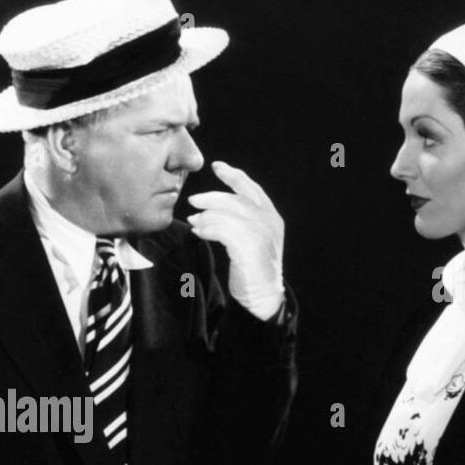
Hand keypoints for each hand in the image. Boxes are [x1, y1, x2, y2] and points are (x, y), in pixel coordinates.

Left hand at [186, 161, 284, 302]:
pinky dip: (208, 229)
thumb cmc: (252, 272)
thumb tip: (209, 210)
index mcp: (272, 217)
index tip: (217, 166)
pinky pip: (223, 230)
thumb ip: (240, 223)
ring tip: (193, 221)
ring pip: (228, 214)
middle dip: (212, 196)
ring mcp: (261, 234)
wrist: (262, 299)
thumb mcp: (250, 241)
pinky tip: (198, 232)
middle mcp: (269, 222)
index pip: (251, 189)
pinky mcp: (250, 247)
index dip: (233, 176)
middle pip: (237, 199)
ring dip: (207, 215)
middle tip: (193, 199)